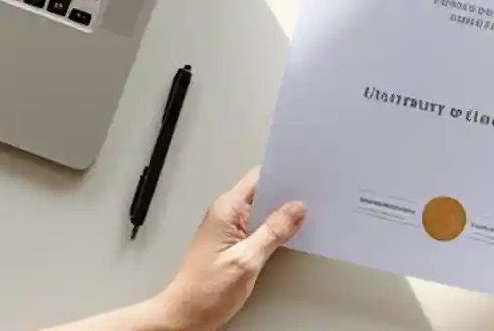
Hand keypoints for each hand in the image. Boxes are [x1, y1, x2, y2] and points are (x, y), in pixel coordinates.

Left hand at [155, 168, 306, 330]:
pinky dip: (271, 231)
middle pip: (261, 193)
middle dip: (285, 197)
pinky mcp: (230, 244)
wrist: (185, 316)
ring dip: (279, 216)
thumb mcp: (247, 260)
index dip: (282, 177)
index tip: (303, 181)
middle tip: (309, 204)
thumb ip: (273, 232)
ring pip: (260, 212)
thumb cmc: (205, 291)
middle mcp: (224, 215)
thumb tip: (295, 210)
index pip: (258, 178)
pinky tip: (285, 239)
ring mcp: (227, 229)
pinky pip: (255, 228)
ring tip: (301, 222)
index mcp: (226, 210)